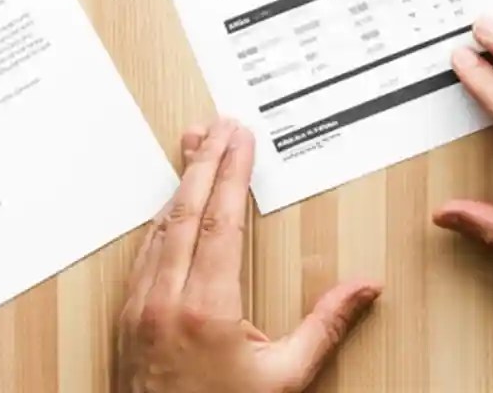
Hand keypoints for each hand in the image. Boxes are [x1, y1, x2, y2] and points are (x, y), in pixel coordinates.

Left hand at [118, 118, 381, 392]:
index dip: (232, 172)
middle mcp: (165, 300)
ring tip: (193, 149)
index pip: (221, 219)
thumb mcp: (285, 380)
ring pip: (159, 229)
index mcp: (206, 308)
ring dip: (180, 185)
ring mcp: (139, 309)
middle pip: (185, 211)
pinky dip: (161, 221)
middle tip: (216, 125)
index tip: (240, 138)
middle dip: (204, 161)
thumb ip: (326, 327)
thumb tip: (365, 288)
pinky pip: (143, 255)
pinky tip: (171, 207)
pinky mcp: (127, 320)